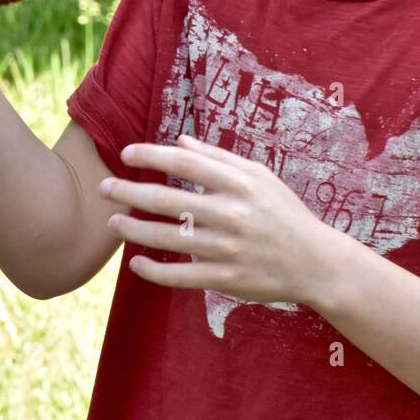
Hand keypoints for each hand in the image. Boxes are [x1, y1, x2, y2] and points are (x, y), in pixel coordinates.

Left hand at [99, 134, 335, 305]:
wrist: (316, 262)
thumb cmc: (285, 213)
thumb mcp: (260, 177)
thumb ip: (219, 158)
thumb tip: (180, 141)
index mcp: (239, 184)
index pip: (184, 163)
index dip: (151, 156)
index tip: (125, 154)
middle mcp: (231, 214)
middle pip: (168, 199)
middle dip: (129, 191)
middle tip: (103, 187)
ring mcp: (227, 248)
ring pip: (168, 238)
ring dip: (134, 230)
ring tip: (113, 222)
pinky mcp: (227, 279)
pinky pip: (181, 276)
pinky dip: (155, 271)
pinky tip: (136, 263)